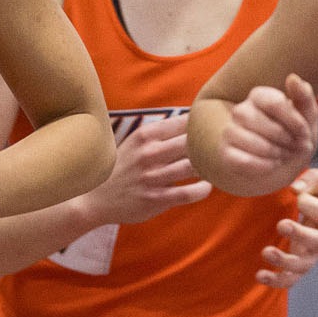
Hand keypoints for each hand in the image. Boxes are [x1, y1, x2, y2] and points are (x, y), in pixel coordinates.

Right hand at [74, 114, 211, 225]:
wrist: (95, 199)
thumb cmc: (123, 168)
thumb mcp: (135, 143)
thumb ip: (161, 132)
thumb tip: (192, 117)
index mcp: (145, 135)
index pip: (185, 121)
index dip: (204, 125)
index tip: (215, 130)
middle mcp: (149, 153)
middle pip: (192, 142)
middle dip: (210, 146)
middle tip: (222, 151)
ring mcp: (152, 176)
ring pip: (193, 166)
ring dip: (209, 168)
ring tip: (215, 169)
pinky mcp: (155, 198)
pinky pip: (188, 193)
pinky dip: (203, 189)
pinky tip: (206, 186)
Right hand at [214, 74, 317, 188]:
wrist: (283, 164)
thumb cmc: (295, 136)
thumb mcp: (307, 117)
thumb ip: (304, 97)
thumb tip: (293, 78)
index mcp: (259, 96)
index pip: (274, 103)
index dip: (294, 122)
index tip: (305, 134)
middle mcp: (240, 111)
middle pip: (259, 121)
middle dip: (283, 138)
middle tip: (296, 147)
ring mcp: (230, 132)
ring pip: (250, 141)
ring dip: (274, 152)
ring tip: (285, 155)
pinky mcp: (226, 154)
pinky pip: (243, 160)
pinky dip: (263, 166)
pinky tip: (273, 164)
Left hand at [258, 167, 317, 287]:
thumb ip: (311, 180)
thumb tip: (294, 189)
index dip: (312, 206)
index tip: (298, 198)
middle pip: (317, 242)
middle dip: (300, 235)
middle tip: (282, 224)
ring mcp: (314, 255)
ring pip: (304, 265)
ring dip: (285, 261)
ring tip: (266, 252)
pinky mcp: (301, 265)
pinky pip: (292, 278)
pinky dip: (277, 280)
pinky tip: (260, 276)